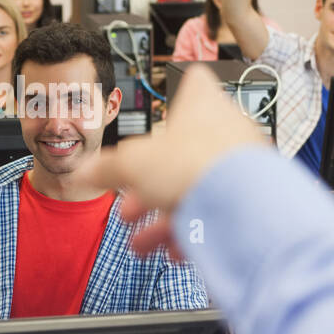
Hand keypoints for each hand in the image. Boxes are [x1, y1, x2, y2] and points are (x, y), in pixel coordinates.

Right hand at [75, 65, 263, 258]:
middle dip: (149, 185)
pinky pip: (215, 212)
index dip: (177, 94)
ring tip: (143, 242)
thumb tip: (83, 172)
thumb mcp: (132, 164)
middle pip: (182, 151)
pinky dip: (193, 232)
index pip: (194, 82)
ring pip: (195, 187)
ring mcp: (240, 164)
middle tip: (130, 206)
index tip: (164, 109)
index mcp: (201, 104)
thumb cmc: (196, 166)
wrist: (244, 204)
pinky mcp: (250, 197)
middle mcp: (226, 129)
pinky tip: (175, 251)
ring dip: (163, 217)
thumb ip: (106, 168)